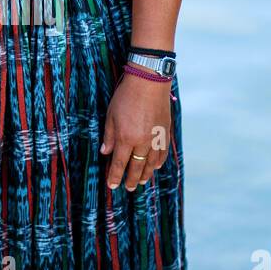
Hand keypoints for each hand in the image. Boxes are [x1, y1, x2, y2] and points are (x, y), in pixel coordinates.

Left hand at [100, 73, 172, 190]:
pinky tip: (157, 166)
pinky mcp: (165, 131)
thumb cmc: (126, 96)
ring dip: (146, 174)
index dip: (115, 176)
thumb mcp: (111, 115)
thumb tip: (105, 152)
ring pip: (152, 163)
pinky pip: (163, 152)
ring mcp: (156, 138)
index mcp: (126, 138)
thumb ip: (109, 136)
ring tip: (141, 182)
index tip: (113, 186)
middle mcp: (142, 142)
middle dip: (131, 179)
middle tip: (128, 188)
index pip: (119, 164)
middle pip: (137, 167)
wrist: (149, 81)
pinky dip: (159, 161)